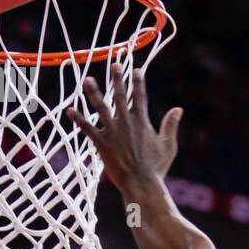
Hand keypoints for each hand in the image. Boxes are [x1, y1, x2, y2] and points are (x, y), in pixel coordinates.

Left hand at [68, 64, 182, 192]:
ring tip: (88, 80)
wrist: (141, 184)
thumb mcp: (168, 147)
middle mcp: (125, 123)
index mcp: (142, 123)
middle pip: (119, 96)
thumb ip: (170, 126)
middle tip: (115, 64)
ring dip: (93, 93)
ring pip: (100, 108)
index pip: (140, 97)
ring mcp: (112, 132)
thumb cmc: (157, 168)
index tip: (136, 69)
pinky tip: (69, 110)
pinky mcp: (102, 143)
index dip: (138, 82)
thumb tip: (178, 109)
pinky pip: (87, 128)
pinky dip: (78, 119)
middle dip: (117, 79)